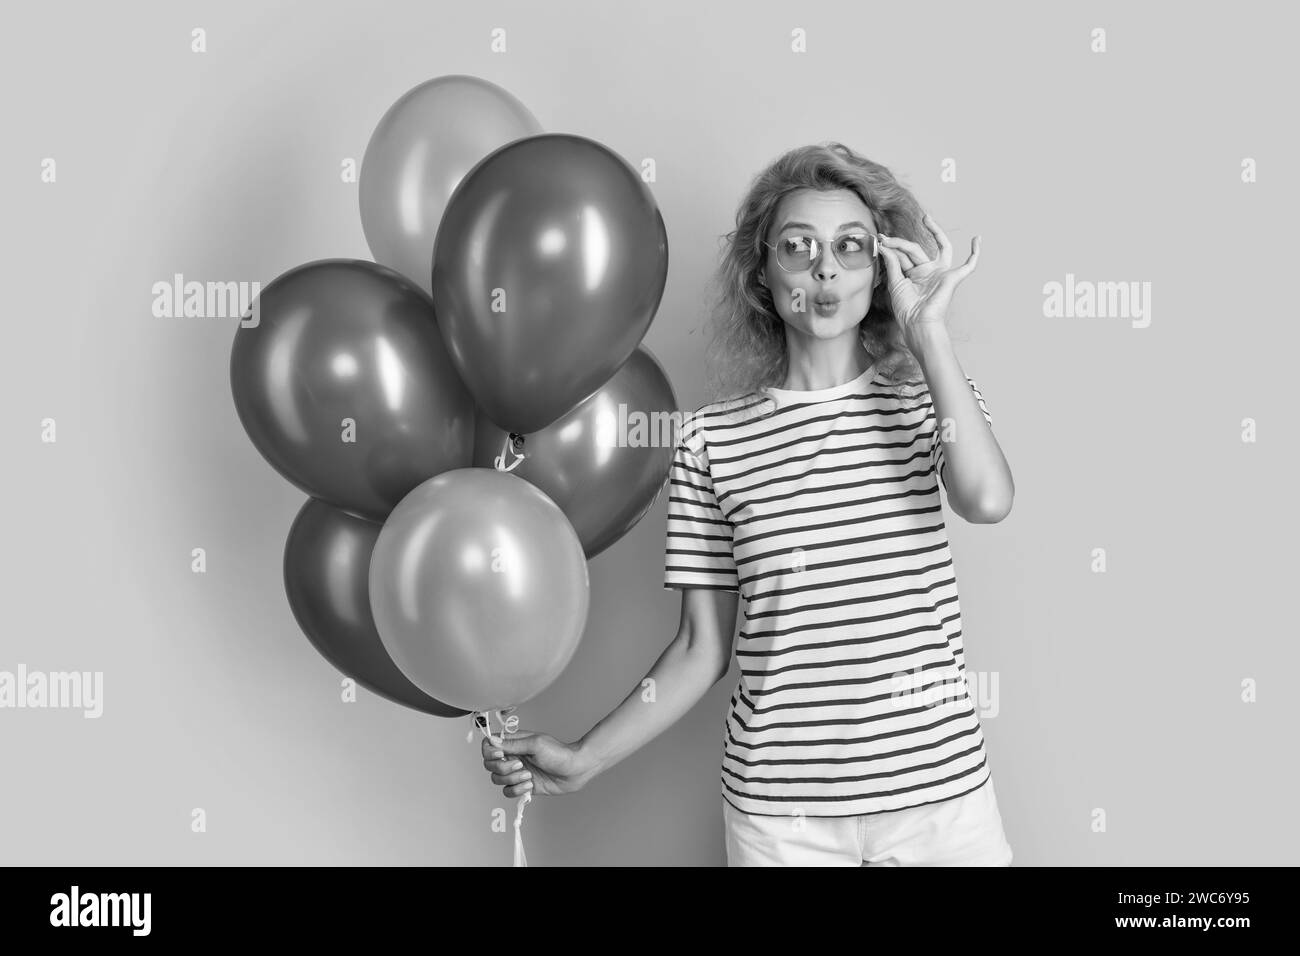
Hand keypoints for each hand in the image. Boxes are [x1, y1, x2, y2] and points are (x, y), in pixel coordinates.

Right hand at [480, 727, 595, 798]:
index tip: (500, 754)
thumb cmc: (559, 753)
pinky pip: (508, 791)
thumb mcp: (535, 744)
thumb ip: (512, 743)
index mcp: (513, 743)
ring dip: (512, 779)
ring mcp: (517, 772)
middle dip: (502, 768)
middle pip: (489, 765)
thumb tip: (492, 740)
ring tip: (529, 775)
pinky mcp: (522, 786)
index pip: (488, 746)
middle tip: (519, 765)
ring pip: (497, 779)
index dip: (490, 752)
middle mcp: (512, 757)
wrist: (575, 770)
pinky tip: (531, 784)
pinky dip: (517, 790)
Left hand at [877, 213, 980, 347]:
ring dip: (935, 231)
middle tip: (886, 237)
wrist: (917, 323)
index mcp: (914, 274)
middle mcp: (928, 271)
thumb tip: (885, 244)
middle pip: (916, 249)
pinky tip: (977, 239)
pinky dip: (976, 253)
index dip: (891, 246)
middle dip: (900, 242)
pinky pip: (970, 265)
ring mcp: (941, 273)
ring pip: (940, 247)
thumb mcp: (895, 283)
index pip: (903, 255)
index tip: (879, 239)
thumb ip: (892, 263)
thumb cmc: (906, 309)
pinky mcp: (953, 278)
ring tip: (926, 218)